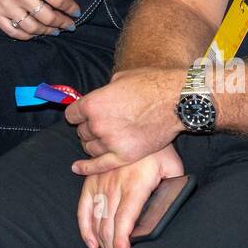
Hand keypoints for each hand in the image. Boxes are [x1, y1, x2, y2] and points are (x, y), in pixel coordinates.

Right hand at [0, 0, 79, 38]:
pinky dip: (27, 36)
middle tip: (69, 26)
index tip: (76, 12)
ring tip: (54, 31)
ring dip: (46, 31)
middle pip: (48, 17)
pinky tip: (34, 34)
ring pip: (33, 28)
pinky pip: (14, 32)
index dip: (70, 8)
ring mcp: (8, 7)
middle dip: (62, 23)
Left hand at [66, 67, 184, 173]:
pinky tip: (77, 168)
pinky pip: (100, 165)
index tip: (82, 115)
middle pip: (82, 132)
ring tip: (104, 138)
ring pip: (90, 148)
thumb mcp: (119, 79)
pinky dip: (87, 168)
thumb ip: (104, 92)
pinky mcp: (124, 156)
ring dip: (94, 143)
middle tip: (102, 124)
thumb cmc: (150, 84)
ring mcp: (111, 142)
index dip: (78, 114)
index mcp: (93, 104)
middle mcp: (98, 124)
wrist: (175, 100)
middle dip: (89, 128)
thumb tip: (99, 98)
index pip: (72, 114)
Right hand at [77, 143, 183, 247]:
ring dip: (101, 240)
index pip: (124, 219)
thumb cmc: (160, 149)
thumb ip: (171, 191)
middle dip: (112, 247)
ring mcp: (101, 180)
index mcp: (135, 185)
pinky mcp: (93, 178)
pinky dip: (84, 225)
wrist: (141, 120)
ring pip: (96, 218)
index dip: (121, 240)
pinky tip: (90, 241)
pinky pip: (84, 205)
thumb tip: (166, 212)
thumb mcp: (173, 168)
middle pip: (109, 224)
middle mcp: (115, 184)